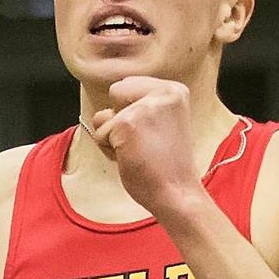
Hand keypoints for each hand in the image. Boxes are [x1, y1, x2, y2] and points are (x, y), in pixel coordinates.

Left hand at [90, 78, 203, 218]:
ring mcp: (143, 107)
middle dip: (119, 118)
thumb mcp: (164, 122)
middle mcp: (161, 92)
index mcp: (174, 90)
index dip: (130, 111)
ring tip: (137, 152)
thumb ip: (145, 105)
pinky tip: (131, 160)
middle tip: (143, 143)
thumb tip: (112, 98)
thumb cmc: (168, 167)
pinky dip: (110, 151)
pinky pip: (100, 134)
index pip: (129, 85)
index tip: (152, 134)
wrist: (178, 194)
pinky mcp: (127, 124)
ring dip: (113, 137)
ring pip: (104, 115)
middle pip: (115, 91)